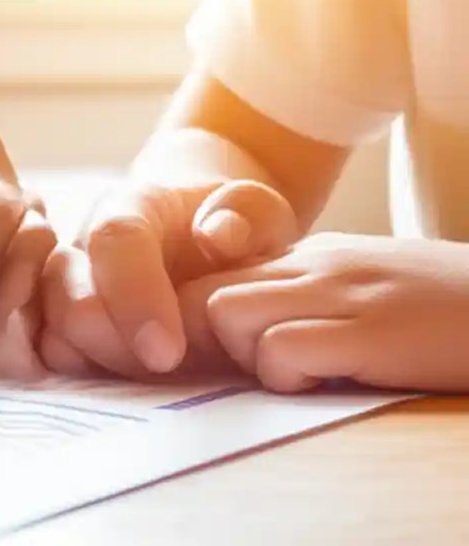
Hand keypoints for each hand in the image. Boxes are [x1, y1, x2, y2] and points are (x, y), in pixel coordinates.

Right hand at [39, 178, 298, 377]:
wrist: (196, 237)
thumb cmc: (229, 229)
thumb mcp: (257, 210)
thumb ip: (248, 213)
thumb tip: (217, 236)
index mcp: (127, 205)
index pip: (115, 241)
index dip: (135, 298)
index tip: (168, 353)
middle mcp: (79, 242)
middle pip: (73, 300)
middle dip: (120, 347)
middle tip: (173, 369)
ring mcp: (59, 285)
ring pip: (55, 335)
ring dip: (105, 365)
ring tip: (158, 373)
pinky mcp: (53, 323)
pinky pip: (50, 357)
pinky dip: (83, 376)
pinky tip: (128, 379)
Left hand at [177, 233, 468, 392]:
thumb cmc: (444, 310)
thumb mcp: (364, 288)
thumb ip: (305, 299)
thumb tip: (245, 334)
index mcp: (311, 256)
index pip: (209, 274)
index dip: (194, 322)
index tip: (213, 357)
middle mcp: (315, 264)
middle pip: (200, 291)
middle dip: (206, 341)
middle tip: (249, 370)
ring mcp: (342, 292)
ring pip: (227, 313)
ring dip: (244, 356)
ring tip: (292, 373)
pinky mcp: (370, 331)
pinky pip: (281, 350)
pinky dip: (285, 377)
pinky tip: (325, 383)